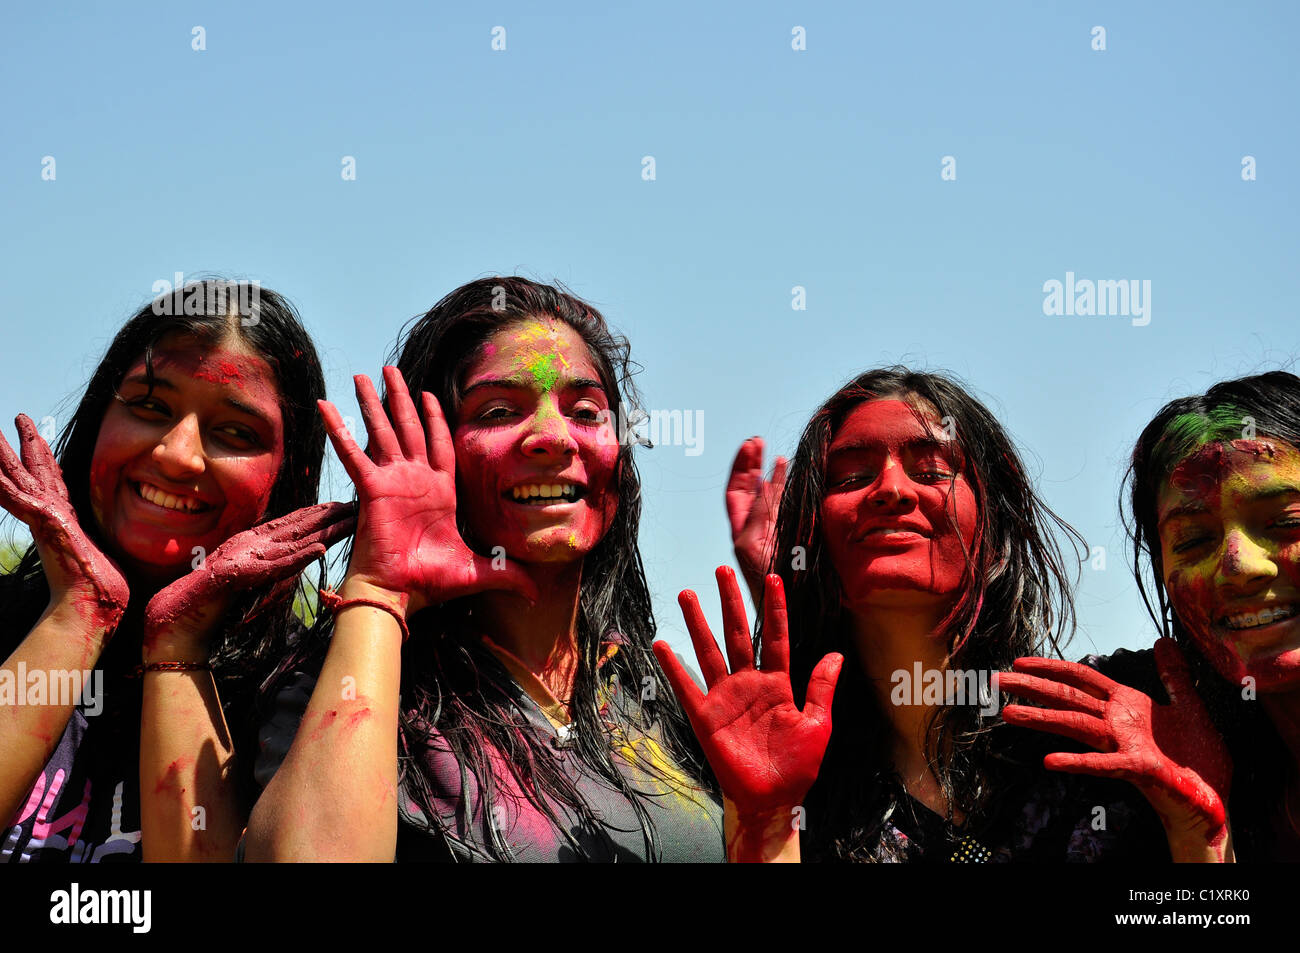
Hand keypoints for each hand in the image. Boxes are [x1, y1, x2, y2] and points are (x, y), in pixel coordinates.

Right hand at [0, 414, 127, 630]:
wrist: (93, 607)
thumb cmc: (105, 589)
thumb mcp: (108, 552)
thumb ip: (106, 542)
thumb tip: (115, 544)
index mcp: (67, 520)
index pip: (55, 482)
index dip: (48, 461)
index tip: (41, 441)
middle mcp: (52, 516)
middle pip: (35, 472)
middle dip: (28, 444)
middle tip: (19, 417)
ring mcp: (45, 519)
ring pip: (19, 478)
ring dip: (5, 455)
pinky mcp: (44, 523)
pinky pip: (16, 496)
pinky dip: (1, 483)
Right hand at [143, 502, 355, 654]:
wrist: (175, 616)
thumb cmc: (207, 601)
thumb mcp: (242, 578)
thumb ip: (262, 566)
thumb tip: (287, 559)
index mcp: (250, 543)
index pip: (290, 524)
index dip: (317, 514)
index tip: (343, 506)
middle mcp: (250, 543)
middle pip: (296, 524)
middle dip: (327, 513)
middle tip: (356, 502)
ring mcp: (245, 556)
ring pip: (292, 538)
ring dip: (322, 528)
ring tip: (349, 518)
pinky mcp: (240, 574)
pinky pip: (274, 566)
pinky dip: (298, 557)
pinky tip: (319, 549)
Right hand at [318, 367, 538, 615]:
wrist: (401, 595)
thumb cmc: (432, 583)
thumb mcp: (479, 573)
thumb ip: (505, 574)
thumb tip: (535, 593)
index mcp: (439, 491)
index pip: (439, 443)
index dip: (434, 418)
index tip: (428, 394)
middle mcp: (414, 480)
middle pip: (408, 428)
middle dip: (400, 398)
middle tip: (390, 370)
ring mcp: (392, 481)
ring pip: (382, 431)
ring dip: (372, 403)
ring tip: (362, 375)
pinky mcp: (372, 488)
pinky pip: (353, 453)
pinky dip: (339, 430)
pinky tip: (326, 406)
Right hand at [654, 566, 841, 817]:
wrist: (773, 800)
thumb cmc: (797, 766)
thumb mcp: (818, 724)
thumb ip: (821, 688)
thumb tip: (836, 653)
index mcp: (778, 684)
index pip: (777, 637)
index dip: (775, 608)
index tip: (775, 578)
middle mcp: (749, 684)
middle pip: (739, 634)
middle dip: (731, 602)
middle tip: (723, 570)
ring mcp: (725, 698)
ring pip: (710, 651)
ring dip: (699, 623)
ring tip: (688, 593)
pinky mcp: (706, 717)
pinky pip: (687, 686)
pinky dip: (674, 666)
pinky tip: (662, 644)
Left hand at [726, 438, 785, 600]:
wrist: (793, 614)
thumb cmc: (769, 587)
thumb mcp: (756, 545)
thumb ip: (760, 515)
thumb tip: (764, 485)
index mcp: (742, 534)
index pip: (736, 493)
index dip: (742, 468)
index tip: (750, 446)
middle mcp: (754, 532)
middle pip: (748, 492)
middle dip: (751, 465)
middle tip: (757, 441)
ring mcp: (772, 535)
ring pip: (767, 499)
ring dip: (769, 476)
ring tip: (775, 455)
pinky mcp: (789, 541)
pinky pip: (783, 511)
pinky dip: (785, 491)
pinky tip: (788, 476)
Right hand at [999, 639, 1230, 841]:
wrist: (1214, 796)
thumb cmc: (1200, 756)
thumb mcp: (1189, 706)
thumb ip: (1173, 675)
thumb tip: (1164, 641)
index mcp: (1126, 704)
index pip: (1081, 678)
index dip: (1051, 667)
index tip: (1020, 662)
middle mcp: (1118, 722)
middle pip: (1069, 698)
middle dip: (1033, 688)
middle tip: (997, 681)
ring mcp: (1124, 745)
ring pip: (1077, 726)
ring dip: (1042, 719)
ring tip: (1009, 713)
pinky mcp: (1138, 768)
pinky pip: (1104, 765)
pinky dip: (1077, 762)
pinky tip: (1050, 761)